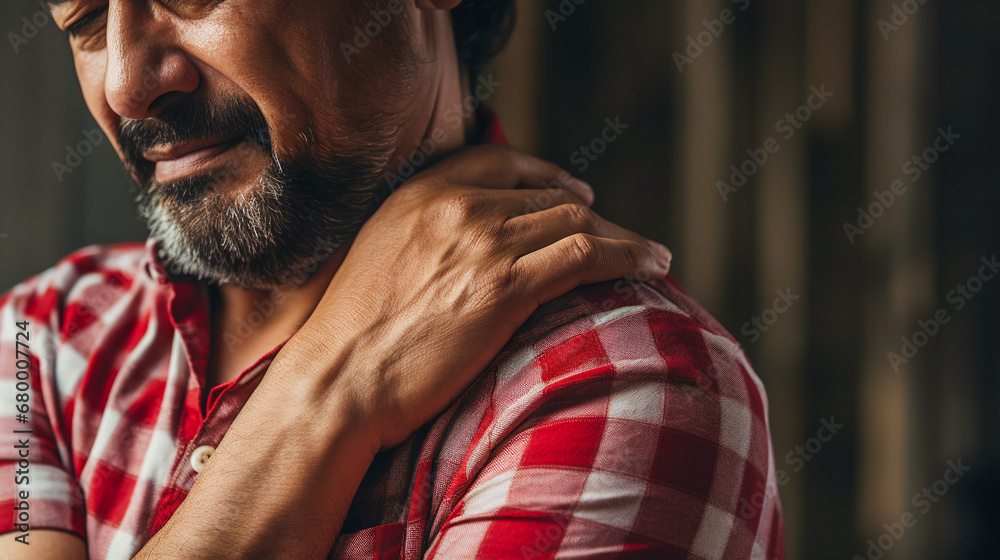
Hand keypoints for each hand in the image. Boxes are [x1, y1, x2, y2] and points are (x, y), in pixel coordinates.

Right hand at [276, 145, 671, 450]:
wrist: (339, 380)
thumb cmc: (354, 335)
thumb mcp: (380, 255)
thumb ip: (423, 233)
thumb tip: (461, 245)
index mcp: (421, 193)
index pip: (502, 161)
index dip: (548, 175)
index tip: (575, 194)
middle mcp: (456, 206)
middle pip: (550, 196)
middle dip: (592, 215)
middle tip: (616, 236)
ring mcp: (483, 243)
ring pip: (576, 222)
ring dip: (622, 236)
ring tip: (651, 253)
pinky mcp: (504, 286)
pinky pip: (585, 256)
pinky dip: (628, 256)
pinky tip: (651, 265)